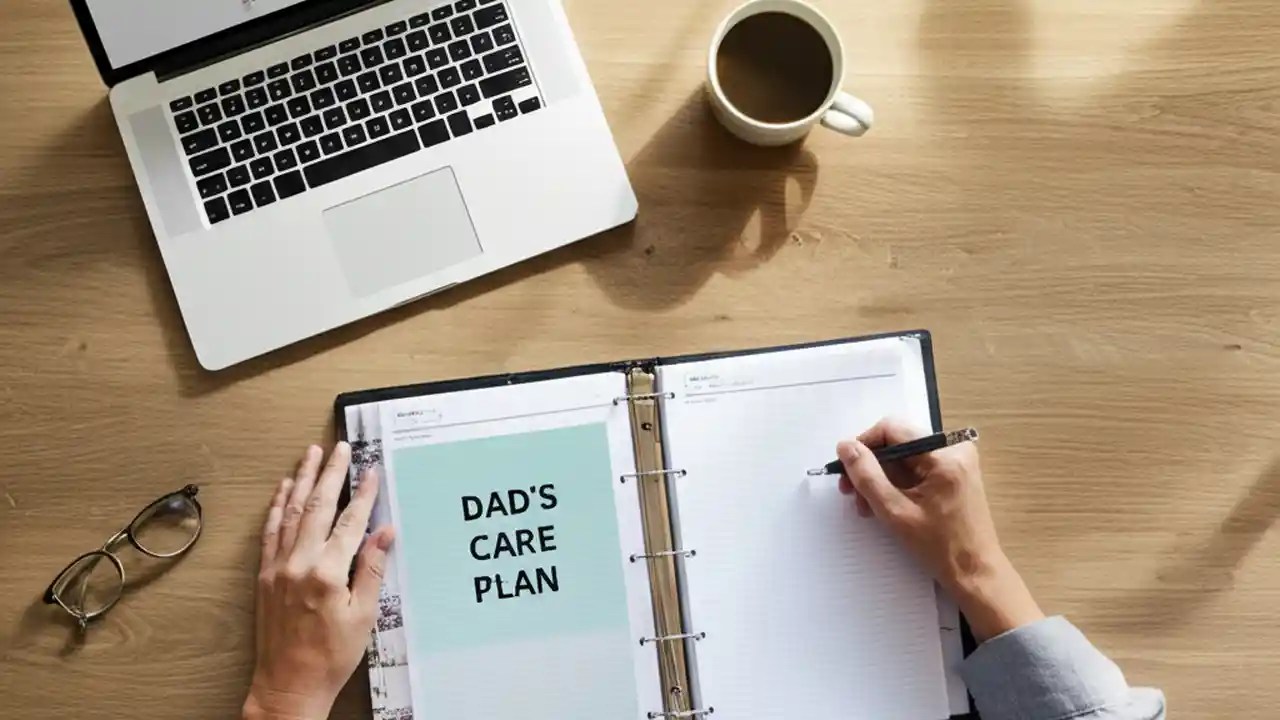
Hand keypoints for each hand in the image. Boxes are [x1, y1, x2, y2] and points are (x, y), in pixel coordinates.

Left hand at [243, 443, 394, 719]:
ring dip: (301, 480)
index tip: (371, 470)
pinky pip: (270, 532)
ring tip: (310, 454)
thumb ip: (372, 569)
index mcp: (327, 574)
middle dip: (330, 473)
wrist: (289, 685)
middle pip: (317, 507)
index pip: (350, 522)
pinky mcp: (265, 576)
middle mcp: (299, 564)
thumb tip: (385, 534)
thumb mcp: (364, 615)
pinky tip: (283, 490)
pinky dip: (277, 506)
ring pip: (290, 513)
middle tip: (339, 448)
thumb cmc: (330, 657)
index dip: (363, 494)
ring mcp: (278, 568)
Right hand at [837, 419, 1042, 640]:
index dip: (864, 445)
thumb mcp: (895, 512)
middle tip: (851, 492)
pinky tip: (885, 503)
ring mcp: (957, 459)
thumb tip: (845, 447)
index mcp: (944, 456)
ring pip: (905, 456)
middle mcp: (954, 449)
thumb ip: (867, 476)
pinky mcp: (955, 471)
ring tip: (866, 505)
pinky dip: (898, 482)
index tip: (847, 469)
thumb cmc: (939, 547)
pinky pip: (917, 466)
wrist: (975, 570)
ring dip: (881, 477)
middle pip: (898, 442)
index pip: (892, 429)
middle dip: (871, 466)